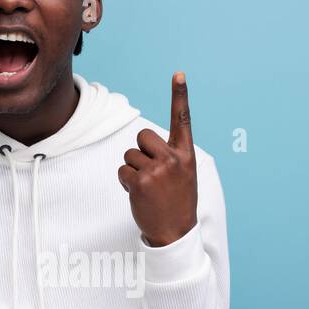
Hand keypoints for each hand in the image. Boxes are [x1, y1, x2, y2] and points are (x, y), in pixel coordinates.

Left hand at [118, 72, 198, 246]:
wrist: (176, 233)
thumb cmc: (177, 203)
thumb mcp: (183, 176)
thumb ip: (170, 157)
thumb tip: (145, 145)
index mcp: (186, 155)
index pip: (183, 120)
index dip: (180, 95)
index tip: (178, 74)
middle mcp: (173, 159)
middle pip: (143, 136)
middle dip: (140, 151)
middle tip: (151, 172)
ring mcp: (157, 170)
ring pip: (130, 155)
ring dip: (133, 171)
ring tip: (148, 188)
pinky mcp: (140, 182)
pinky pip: (122, 170)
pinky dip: (125, 182)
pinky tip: (139, 195)